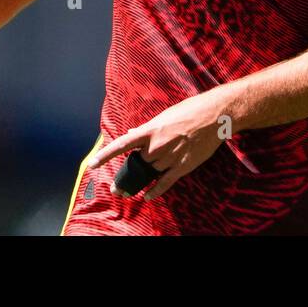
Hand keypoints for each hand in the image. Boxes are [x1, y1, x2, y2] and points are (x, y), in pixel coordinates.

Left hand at [88, 91, 227, 199]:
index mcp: (150, 130)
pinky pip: (164, 183)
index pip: (121, 145)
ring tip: (133, 185)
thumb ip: (147, 128)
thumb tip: (132, 132)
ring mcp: (169, 157)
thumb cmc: (190, 110)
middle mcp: (157, 145)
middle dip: (131, 169)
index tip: (92, 165)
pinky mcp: (182, 166)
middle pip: (138, 163)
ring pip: (150, 172)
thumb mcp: (165, 115)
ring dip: (144, 177)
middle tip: (120, 182)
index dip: (105, 156)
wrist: (215, 115)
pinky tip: (147, 196)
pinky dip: (155, 191)